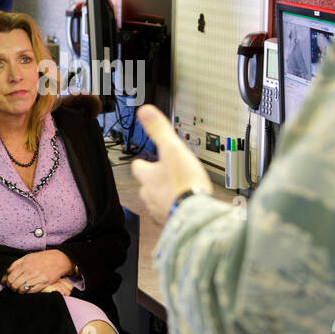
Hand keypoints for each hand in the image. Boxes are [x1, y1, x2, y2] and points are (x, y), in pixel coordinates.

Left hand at [5, 250, 73, 294]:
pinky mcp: (44, 283)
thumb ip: (16, 264)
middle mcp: (30, 271)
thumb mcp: (28, 257)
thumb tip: (7, 271)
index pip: (11, 277)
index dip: (8, 282)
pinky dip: (28, 292)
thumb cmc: (42, 258)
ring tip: (21, 289)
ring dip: (20, 290)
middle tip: (14, 287)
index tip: (9, 283)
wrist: (58, 260)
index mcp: (25, 264)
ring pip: (23, 289)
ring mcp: (37, 278)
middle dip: (13, 288)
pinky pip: (32, 291)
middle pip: (15, 284)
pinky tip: (28, 289)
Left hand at [130, 104, 213, 222]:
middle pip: (146, 186)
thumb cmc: (184, 183)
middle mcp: (150, 195)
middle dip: (153, 181)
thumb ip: (158, 130)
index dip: (142, 162)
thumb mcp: (172, 149)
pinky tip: (185, 205)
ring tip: (176, 190)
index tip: (145, 159)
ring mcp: (161, 210)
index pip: (138, 167)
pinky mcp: (173, 221)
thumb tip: (144, 111)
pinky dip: (175, 209)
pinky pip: (170, 215)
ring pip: (157, 201)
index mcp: (148, 177)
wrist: (196, 214)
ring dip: (164, 196)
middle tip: (164, 174)